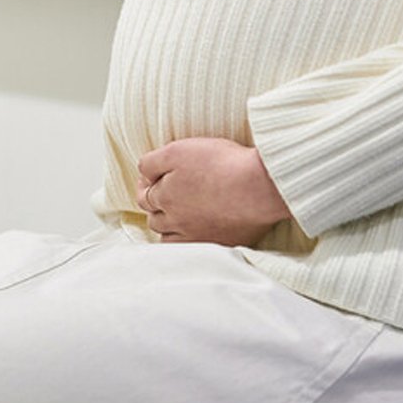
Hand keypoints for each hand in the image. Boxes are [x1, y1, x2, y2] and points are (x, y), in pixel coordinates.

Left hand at [135, 136, 292, 246]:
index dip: (146, 185)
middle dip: (157, 207)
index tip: (152, 179)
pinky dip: (191, 243)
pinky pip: (197, 251)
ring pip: (171, 240)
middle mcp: (177, 222)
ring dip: (170, 229)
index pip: (144, 196)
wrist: (262, 186)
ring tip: (178, 218)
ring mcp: (199, 237)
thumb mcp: (177, 151)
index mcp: (165, 198)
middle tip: (166, 195)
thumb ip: (151, 163)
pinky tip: (197, 234)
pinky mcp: (222, 244)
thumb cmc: (222, 164)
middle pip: (156, 220)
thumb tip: (141, 174)